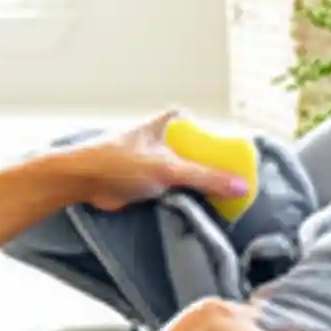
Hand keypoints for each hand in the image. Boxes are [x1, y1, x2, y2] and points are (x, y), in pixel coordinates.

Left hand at [67, 109, 249, 210]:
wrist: (81, 180)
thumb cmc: (118, 163)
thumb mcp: (168, 168)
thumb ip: (206, 177)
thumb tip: (241, 187)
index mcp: (176, 121)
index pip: (214, 136)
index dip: (231, 155)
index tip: (249, 175)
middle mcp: (171, 136)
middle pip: (206, 157)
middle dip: (219, 175)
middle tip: (240, 195)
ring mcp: (161, 158)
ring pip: (192, 174)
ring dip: (203, 189)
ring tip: (227, 206)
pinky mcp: (152, 179)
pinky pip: (179, 188)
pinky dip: (190, 197)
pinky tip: (204, 209)